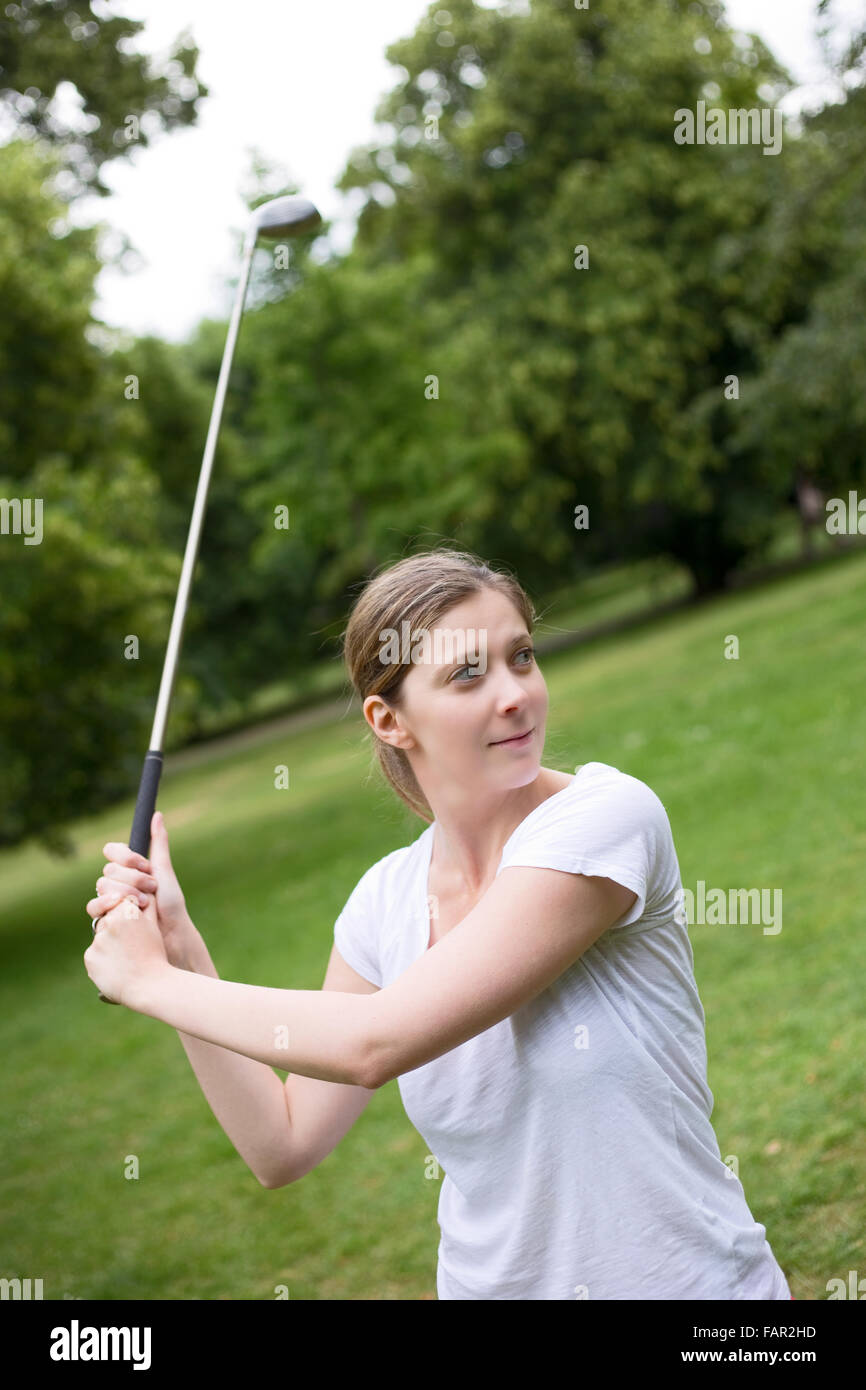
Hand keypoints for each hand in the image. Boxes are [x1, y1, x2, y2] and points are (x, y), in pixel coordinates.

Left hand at [84, 892, 168, 1007]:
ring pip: (101, 940)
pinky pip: (94, 956)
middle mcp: (109, 923)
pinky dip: (103, 961)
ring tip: (126, 961)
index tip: (132, 930)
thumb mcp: (154, 926)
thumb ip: (146, 906)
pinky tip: (117, 969)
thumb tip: (142, 893)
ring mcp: (98, 941)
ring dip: (109, 947)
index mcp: (125, 912)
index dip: (124, 917)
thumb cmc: (155, 955)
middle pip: (106, 922)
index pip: (117, 905)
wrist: (150, 985)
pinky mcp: (90, 958)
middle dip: (115, 932)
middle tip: (130, 948)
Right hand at [86, 812, 196, 968]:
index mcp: (131, 869)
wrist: (171, 935)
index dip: (127, 857)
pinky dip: (106, 904)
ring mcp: (110, 899)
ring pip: (102, 885)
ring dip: (124, 893)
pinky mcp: (105, 917)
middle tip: (152, 889)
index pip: (113, 851)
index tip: (145, 866)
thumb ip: (159, 843)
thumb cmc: (171, 904)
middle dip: (132, 879)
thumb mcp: (165, 871)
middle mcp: (118, 882)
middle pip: (110, 869)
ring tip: (143, 904)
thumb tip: (157, 814)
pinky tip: (122, 908)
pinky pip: (94, 906)